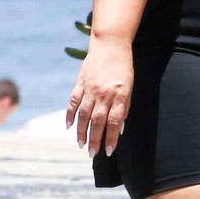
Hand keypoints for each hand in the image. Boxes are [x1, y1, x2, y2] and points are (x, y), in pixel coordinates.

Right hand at [66, 39, 133, 158]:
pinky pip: (73, 102)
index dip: (111, 138)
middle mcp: (104, 93)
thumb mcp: (130, 87)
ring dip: (82, 131)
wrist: (111, 44)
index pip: (115, 121)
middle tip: (92, 154)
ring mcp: (90, 88)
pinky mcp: (80, 82)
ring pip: (84, 114)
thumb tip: (119, 128)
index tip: (109, 151)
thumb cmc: (123, 68)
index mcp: (120, 94)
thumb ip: (124, 107)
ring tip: (81, 144)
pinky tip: (69, 126)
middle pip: (98, 121)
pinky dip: (70, 115)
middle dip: (95, 139)